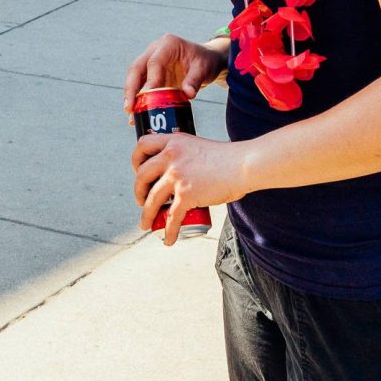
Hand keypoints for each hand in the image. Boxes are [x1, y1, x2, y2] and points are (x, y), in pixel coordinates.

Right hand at [122, 33, 227, 112]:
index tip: (148, 96)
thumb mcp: (204, 69)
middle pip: (136, 68)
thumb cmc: (206, 61)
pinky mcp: (150, 72)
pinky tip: (137, 112)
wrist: (207, 59)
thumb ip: (195, 80)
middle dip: (131, 88)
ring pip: (134, 77)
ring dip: (131, 95)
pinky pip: (140, 84)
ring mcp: (150, 60)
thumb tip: (188, 94)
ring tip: (131, 113)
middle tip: (129, 107)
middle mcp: (155, 50)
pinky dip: (138, 97)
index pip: (154, 62)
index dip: (150, 80)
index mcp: (168, 44)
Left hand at [132, 131, 248, 244]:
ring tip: (145, 224)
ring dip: (146, 214)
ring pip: (151, 199)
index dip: (136, 160)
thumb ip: (186, 156)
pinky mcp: (187, 194)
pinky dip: (168, 231)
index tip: (137, 170)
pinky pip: (172, 216)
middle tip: (141, 200)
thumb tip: (182, 173)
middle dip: (138, 191)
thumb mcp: (198, 147)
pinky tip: (168, 239)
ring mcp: (177, 175)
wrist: (244, 164)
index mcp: (173, 141)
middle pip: (142, 175)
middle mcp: (171, 156)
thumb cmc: (228, 158)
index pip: (142, 145)